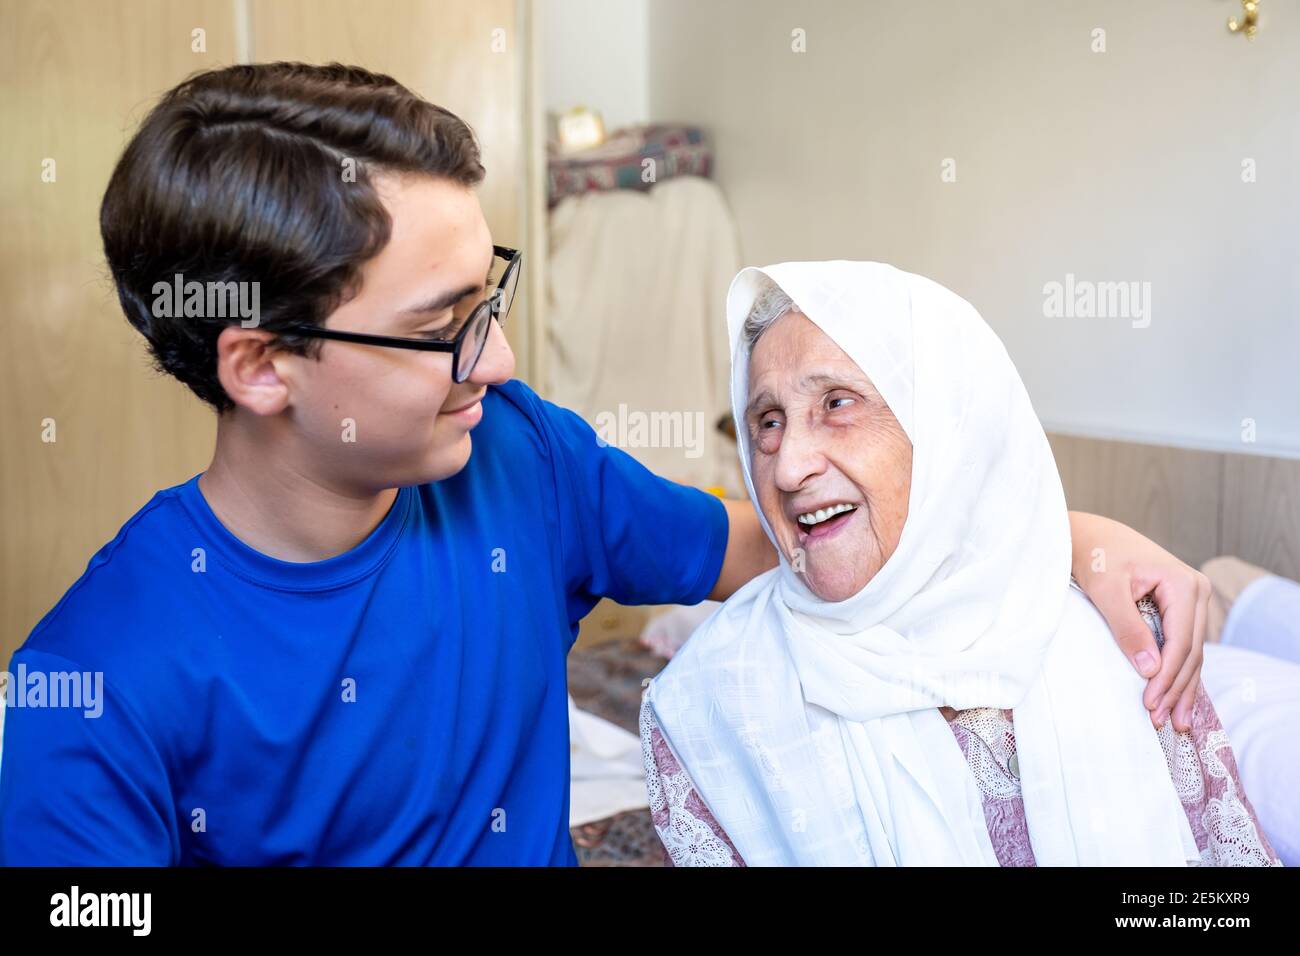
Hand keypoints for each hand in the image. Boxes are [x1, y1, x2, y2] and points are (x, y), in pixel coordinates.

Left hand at [1068, 512, 1209, 732]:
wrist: (1091, 535)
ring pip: (1191, 653)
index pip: (1181, 642)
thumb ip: (1127, 627)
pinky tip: (1176, 698)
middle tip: (1163, 721)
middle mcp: (1195, 592)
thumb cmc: (1096, 556)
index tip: (1150, 704)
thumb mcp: (1106, 589)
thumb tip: (1150, 668)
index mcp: (1183, 584)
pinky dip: (1177, 672)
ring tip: (1176, 721)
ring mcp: (1191, 601)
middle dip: (1177, 689)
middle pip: (1191, 652)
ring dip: (1181, 687)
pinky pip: (1183, 646)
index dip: (1167, 676)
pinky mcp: (1180, 609)